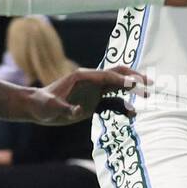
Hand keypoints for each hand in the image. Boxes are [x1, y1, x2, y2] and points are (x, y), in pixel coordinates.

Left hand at [29, 65, 147, 124]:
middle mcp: (91, 80)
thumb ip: (64, 109)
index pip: (107, 75)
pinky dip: (123, 106)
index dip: (121, 79)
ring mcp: (94, 90)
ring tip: (147, 96)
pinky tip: (132, 114)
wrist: (37, 108)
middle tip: (149, 83)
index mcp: (82, 77)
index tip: (135, 85)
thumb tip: (77, 111)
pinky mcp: (95, 100)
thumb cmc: (42, 105)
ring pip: (118, 86)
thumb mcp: (50, 108)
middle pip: (117, 74)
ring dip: (132, 90)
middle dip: (134, 77)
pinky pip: (113, 101)